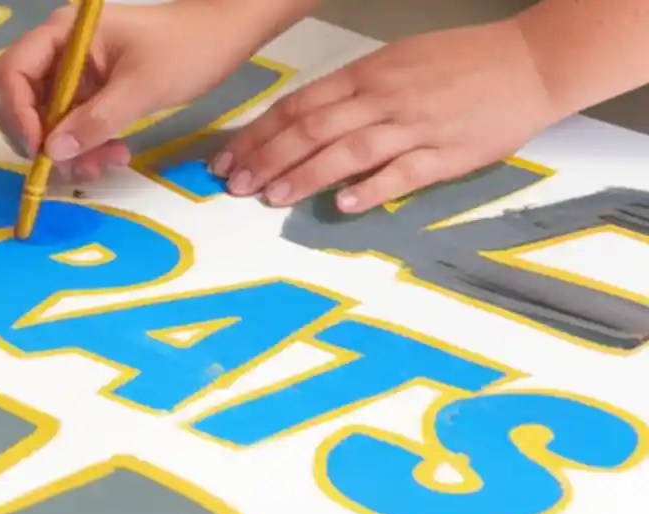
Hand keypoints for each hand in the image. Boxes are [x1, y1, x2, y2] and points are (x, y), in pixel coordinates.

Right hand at [0, 0, 293, 181]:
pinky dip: (84, 148)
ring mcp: (73, 76)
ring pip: (45, 123)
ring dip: (67, 151)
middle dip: (42, 139)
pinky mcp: (89, 96)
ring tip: (107, 163)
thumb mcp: (142, 87)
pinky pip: (70, 129)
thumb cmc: (186, 49)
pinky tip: (113, 155)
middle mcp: (59, 53)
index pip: (12, 73)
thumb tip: (51, 152)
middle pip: (19, 102)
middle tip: (76, 165)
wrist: (222, 40)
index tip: (41, 149)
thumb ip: (96, 120)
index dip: (17, 113)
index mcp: (63, 34)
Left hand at [216, 19, 562, 212]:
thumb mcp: (397, 62)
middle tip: (235, 184)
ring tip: (273, 197)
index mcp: (368, 74)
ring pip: (348, 150)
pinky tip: (342, 205)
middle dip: (267, 157)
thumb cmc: (461, 63)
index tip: (230, 157)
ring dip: (305, 175)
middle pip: (312, 128)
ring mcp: (415, 125)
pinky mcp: (447, 153)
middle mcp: (384, 97)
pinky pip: (403, 172)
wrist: (531, 62)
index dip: (260, 133)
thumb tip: (306, 120)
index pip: (299, 105)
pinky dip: (371, 188)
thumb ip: (353, 92)